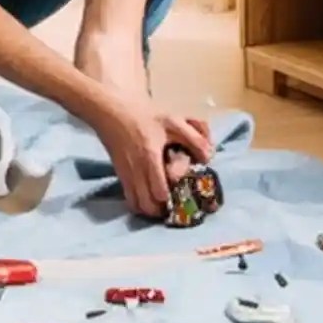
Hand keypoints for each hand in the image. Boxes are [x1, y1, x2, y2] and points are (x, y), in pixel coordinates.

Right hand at [96, 99, 212, 217]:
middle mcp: (136, 170)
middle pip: (147, 205)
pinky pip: (129, 199)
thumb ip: (194, 139)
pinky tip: (149, 198)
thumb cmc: (146, 117)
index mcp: (150, 157)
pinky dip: (139, 204)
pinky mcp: (120, 175)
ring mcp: (126, 174)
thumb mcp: (174, 122)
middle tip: (174, 204)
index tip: (182, 195)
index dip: (171, 198)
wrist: (114, 112)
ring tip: (162, 204)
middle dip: (162, 209)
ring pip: (136, 205)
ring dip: (150, 209)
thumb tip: (208, 158)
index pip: (159, 191)